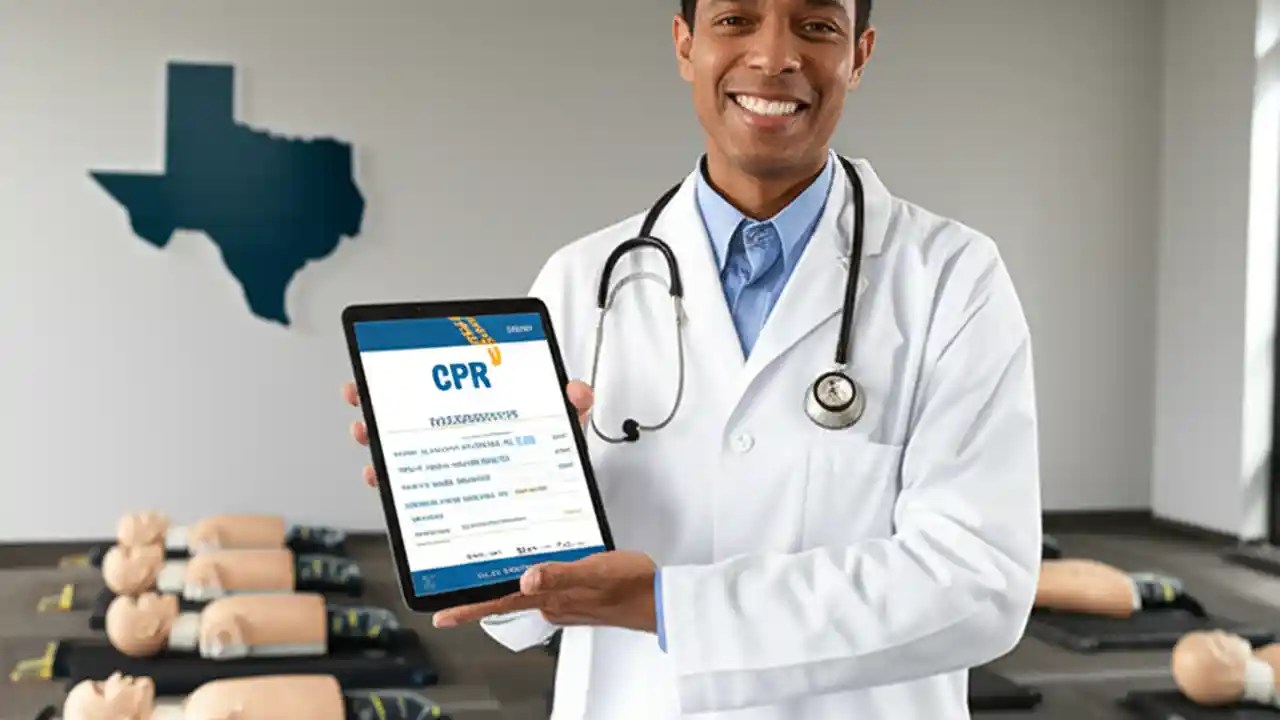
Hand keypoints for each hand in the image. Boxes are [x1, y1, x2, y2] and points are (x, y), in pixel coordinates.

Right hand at [341, 379, 595, 486]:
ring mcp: (453, 465)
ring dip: (377, 440)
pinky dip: (392, 482)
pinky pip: (413, 488)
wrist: (558, 512)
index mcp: (486, 411)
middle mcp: (462, 434)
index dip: (414, 372)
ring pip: (405, 449)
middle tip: (362, 396)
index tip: (385, 365)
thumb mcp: (566, 430)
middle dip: (381, 403)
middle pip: (414, 414)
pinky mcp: (449, 498)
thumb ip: (573, 406)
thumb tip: (574, 390)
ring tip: (365, 434)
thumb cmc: (556, 462)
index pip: (445, 385)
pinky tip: (382, 478)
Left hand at [432, 550, 657, 632]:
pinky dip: (532, 580)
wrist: (658, 599)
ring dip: (506, 586)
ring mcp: (563, 605)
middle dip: (480, 596)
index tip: (441, 617)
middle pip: (506, 601)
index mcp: (551, 599)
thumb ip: (560, 574)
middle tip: (453, 590)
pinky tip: (533, 569)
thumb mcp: (594, 570)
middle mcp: (552, 605)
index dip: (468, 610)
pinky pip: (544, 590)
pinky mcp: (576, 599)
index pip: (501, 605)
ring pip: (525, 595)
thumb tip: (527, 579)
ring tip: (485, 572)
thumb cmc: (631, 584)